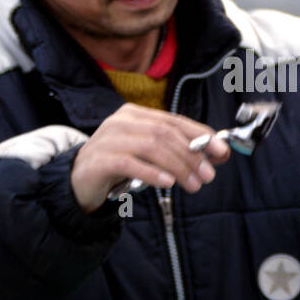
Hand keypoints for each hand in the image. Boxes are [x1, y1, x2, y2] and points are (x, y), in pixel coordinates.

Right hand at [71, 104, 230, 212]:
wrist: (77, 181)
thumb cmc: (118, 166)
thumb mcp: (148, 155)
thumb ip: (176, 150)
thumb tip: (215, 154)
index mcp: (135, 114)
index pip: (174, 121)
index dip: (200, 135)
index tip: (221, 152)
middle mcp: (121, 121)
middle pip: (164, 134)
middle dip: (191, 155)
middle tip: (208, 176)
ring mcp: (108, 138)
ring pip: (151, 147)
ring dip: (178, 166)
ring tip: (193, 185)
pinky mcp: (99, 159)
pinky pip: (130, 163)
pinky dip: (152, 172)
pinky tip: (167, 183)